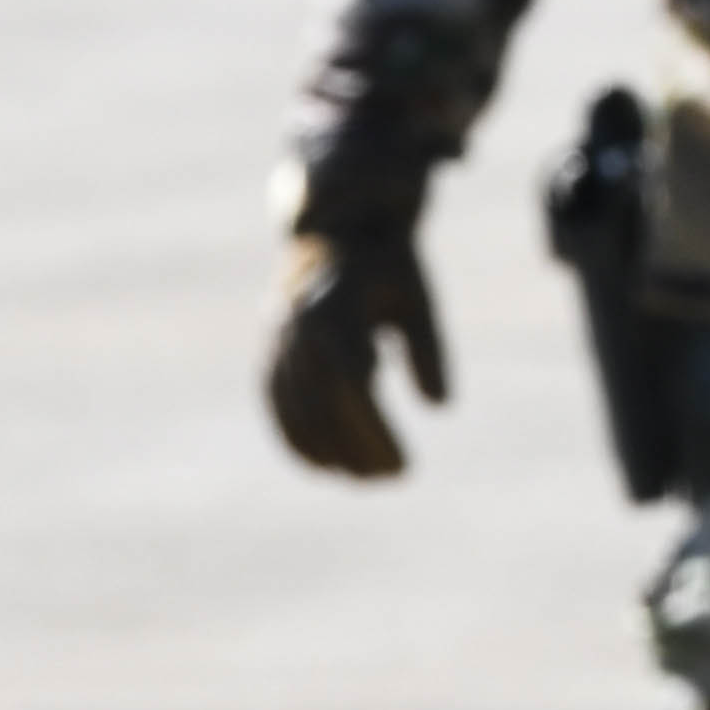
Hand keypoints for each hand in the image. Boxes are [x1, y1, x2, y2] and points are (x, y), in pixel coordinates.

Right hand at [264, 225, 445, 479]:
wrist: (336, 232)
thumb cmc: (386, 267)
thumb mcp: (417, 298)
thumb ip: (429, 349)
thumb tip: (439, 406)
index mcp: (336, 311)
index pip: (351, 386)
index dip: (372, 429)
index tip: (402, 462)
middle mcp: (298, 330)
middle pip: (321, 406)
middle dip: (353, 447)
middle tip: (392, 477)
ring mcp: (277, 344)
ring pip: (294, 411)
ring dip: (326, 451)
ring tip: (364, 477)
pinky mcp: (269, 355)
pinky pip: (277, 406)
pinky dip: (296, 439)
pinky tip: (323, 466)